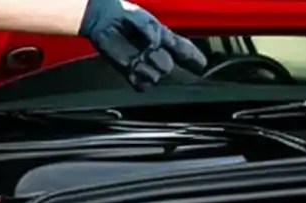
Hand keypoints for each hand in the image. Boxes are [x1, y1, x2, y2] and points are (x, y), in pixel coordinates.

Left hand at [79, 0, 206, 90]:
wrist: (103, 19)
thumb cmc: (124, 15)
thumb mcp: (143, 19)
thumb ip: (152, 32)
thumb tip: (155, 46)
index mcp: (163, 38)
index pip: (183, 50)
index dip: (193, 59)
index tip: (202, 66)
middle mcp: (155, 53)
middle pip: (169, 67)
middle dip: (162, 61)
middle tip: (150, 50)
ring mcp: (143, 63)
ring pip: (156, 76)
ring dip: (149, 69)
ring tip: (139, 57)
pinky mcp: (129, 70)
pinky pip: (142, 85)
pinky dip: (140, 81)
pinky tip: (134, 70)